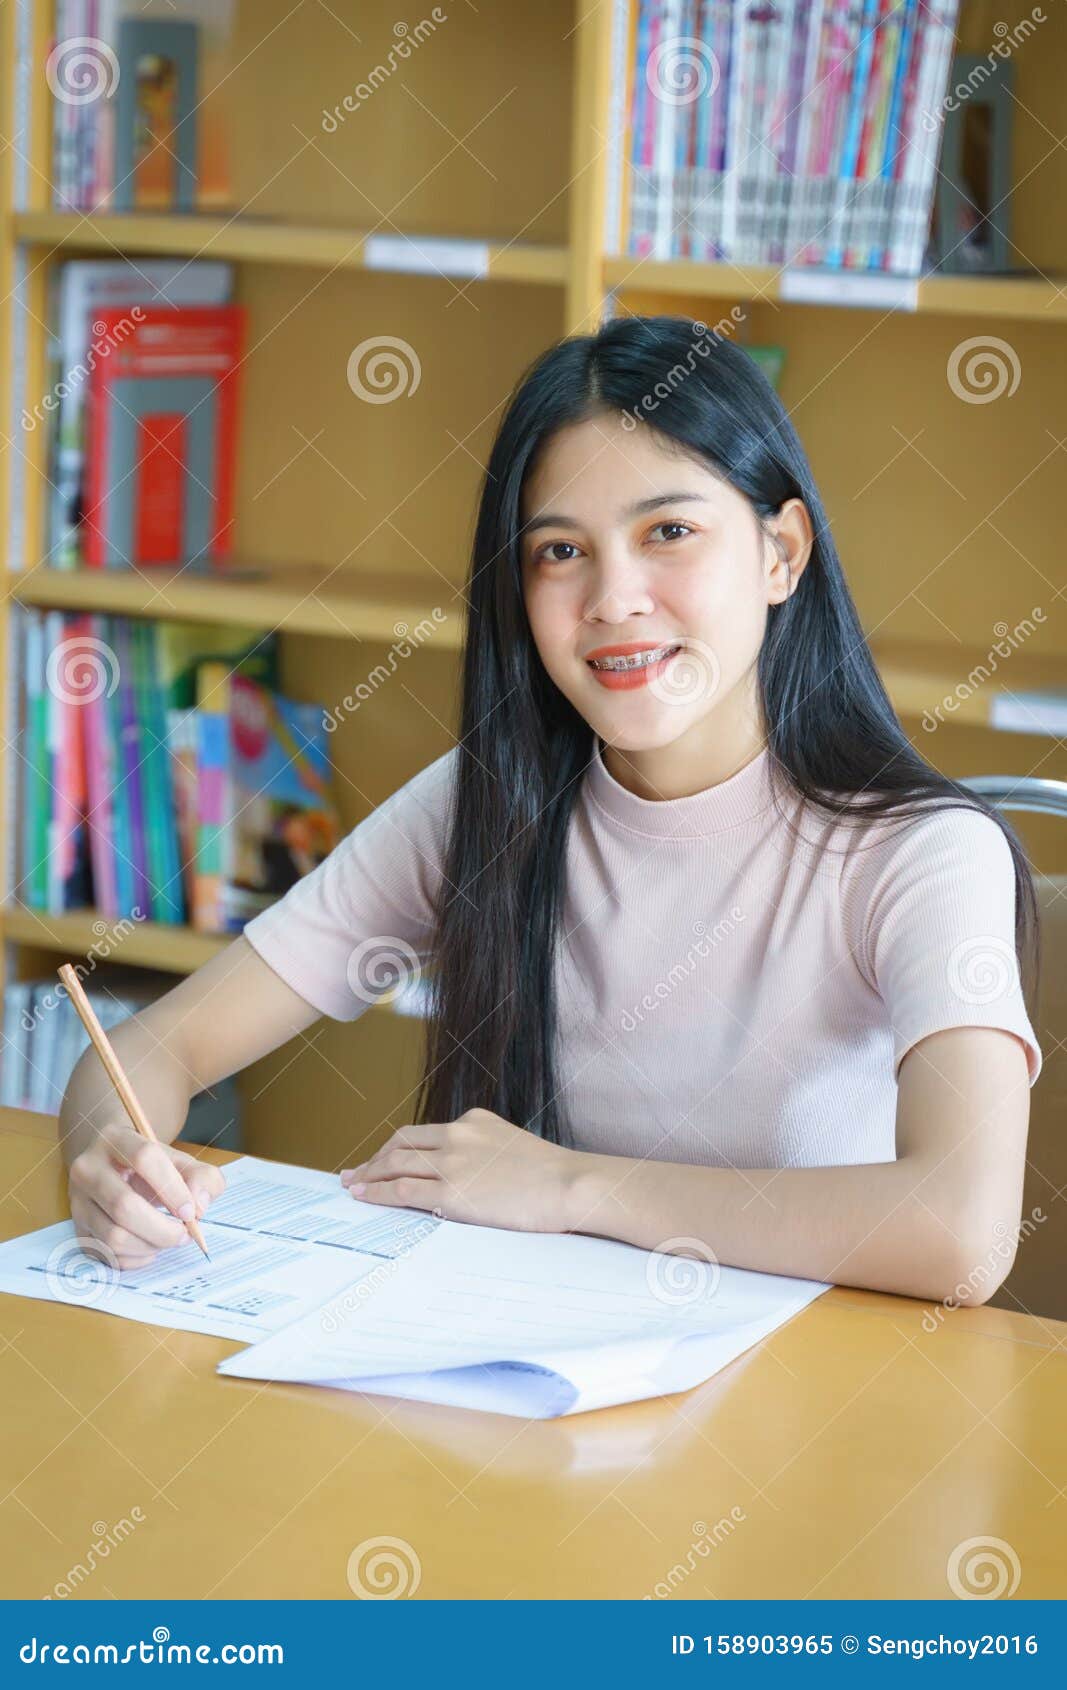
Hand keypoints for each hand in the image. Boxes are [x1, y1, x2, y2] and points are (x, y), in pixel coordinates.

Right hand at [68, 1121, 226, 1270]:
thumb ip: (204, 1178)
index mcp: (116, 1139)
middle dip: (162, 1229)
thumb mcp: (182, 1162)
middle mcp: (87, 1168)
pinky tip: (149, 1247)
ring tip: (167, 1239)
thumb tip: (198, 1206)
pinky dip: (135, 1259)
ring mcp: (77, 1200)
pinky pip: (106, 1255)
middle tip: (183, 1235)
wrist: (114, 1167)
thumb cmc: (153, 1167)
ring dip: (150, 1246)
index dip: (172, 1188)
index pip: (144, 1158)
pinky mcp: (76, 1228)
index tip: (190, 1212)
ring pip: (114, 1236)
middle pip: (124, 1206)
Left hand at [339, 1108, 579, 1231]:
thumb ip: (487, 1154)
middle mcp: (458, 1135)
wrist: (571, 1185)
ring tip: (353, 1185)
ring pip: (396, 1164)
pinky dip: (378, 1193)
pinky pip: (402, 1191)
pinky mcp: (450, 1192)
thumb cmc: (554, 1176)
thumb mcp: (515, 1148)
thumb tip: (471, 1177)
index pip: (424, 1133)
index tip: (383, 1157)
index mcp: (474, 1121)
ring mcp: (452, 1163)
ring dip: (370, 1175)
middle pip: (402, 1143)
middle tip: (357, 1172)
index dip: (397, 1146)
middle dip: (376, 1159)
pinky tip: (365, 1197)